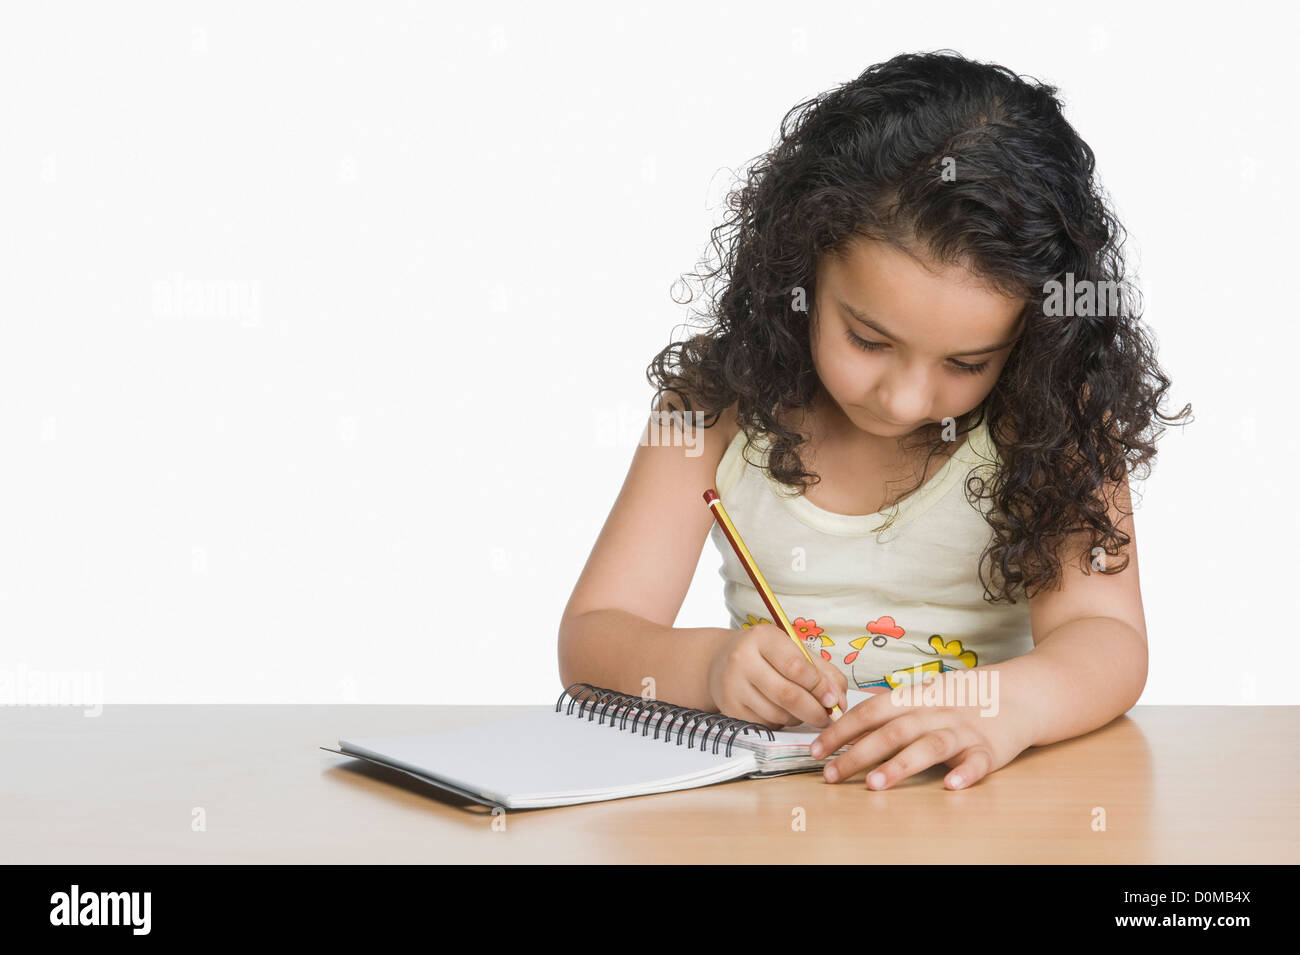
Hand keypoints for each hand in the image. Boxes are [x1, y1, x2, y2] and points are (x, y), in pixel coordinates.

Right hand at [708, 623, 848, 729]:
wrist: (719, 661)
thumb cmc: (766, 654)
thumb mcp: (793, 650)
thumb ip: (823, 672)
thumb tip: (840, 702)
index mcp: (763, 638)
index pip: (796, 666)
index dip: (819, 687)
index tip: (834, 700)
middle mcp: (743, 659)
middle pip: (788, 695)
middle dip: (815, 711)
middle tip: (828, 718)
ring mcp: (733, 686)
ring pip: (778, 714)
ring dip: (799, 718)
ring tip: (804, 710)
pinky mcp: (730, 708)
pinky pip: (766, 724)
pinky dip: (782, 722)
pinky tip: (783, 711)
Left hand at [809, 667, 1036, 789]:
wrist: (1019, 693)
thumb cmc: (962, 699)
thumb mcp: (923, 697)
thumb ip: (890, 712)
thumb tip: (845, 728)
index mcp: (915, 698)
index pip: (871, 711)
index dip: (842, 730)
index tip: (816, 750)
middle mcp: (935, 712)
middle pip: (893, 731)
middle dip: (859, 754)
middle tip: (831, 775)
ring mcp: (963, 731)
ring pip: (929, 746)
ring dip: (901, 765)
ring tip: (876, 784)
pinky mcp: (990, 749)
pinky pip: (978, 761)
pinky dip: (966, 773)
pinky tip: (951, 785)